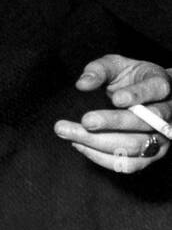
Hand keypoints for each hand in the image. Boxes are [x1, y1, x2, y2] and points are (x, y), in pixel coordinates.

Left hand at [56, 53, 170, 172]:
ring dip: (99, 143)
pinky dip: (103, 158)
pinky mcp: (151, 154)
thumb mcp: (115, 65)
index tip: (116, 99)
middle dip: (112, 123)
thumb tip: (82, 84)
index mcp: (161, 86)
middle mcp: (167, 114)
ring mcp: (162, 137)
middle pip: (145, 123)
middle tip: (84, 120)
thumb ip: (99, 70)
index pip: (156, 90)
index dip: (138, 95)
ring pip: (136, 146)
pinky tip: (79, 145)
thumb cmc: (130, 77)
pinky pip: (131, 164)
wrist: (147, 93)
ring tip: (69, 133)